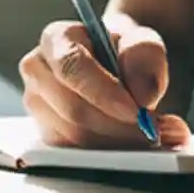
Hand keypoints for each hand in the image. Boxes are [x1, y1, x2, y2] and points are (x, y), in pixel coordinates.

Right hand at [18, 14, 190, 147]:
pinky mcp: (47, 132)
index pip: (72, 67)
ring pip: (75, 136)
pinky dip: (110, 153)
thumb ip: (145, 56)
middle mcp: (38, 72)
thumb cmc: (124, 53)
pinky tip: (135, 143)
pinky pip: (76, 153)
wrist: (117, 69)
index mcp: (56, 39)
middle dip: (118, 125)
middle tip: (155, 129)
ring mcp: (38, 105)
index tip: (136, 111)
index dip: (103, 92)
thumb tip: (141, 94)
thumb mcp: (142, 42)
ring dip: (119, 142)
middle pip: (73, 108)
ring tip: (154, 134)